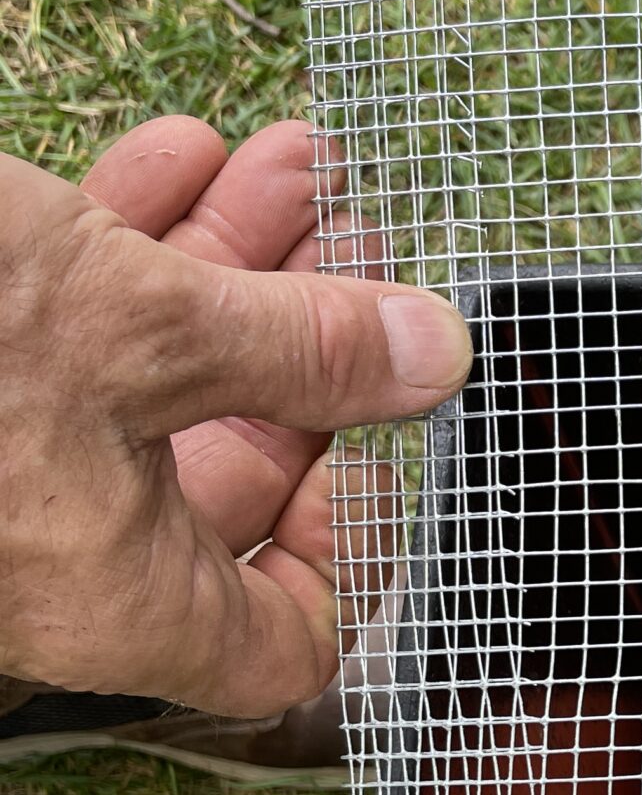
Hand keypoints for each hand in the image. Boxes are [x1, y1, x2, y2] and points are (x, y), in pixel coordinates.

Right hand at [1, 115, 468, 714]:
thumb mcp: (138, 321)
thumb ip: (299, 348)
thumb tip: (434, 356)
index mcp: (118, 600)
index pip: (279, 641)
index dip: (357, 551)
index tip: (397, 437)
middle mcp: (55, 558)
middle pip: (225, 472)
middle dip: (306, 343)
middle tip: (364, 243)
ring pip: (144, 382)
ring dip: (229, 270)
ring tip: (295, 165)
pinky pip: (53, 337)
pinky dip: (118, 251)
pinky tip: (174, 152)